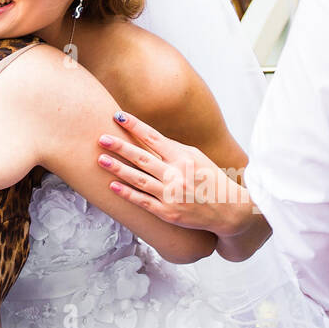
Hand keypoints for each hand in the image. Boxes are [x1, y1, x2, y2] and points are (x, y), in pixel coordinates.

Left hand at [96, 110, 254, 236]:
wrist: (228, 210)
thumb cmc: (209, 178)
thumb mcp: (196, 157)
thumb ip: (172, 148)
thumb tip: (146, 135)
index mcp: (183, 157)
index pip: (154, 137)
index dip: (135, 126)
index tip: (118, 115)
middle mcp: (176, 174)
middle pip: (142, 157)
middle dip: (120, 146)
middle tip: (101, 138)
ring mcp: (171, 194)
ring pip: (139, 179)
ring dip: (118, 169)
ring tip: (100, 160)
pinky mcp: (168, 212)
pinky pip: (143, 201)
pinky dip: (127, 193)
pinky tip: (113, 186)